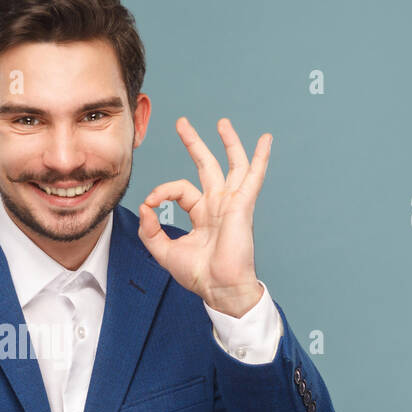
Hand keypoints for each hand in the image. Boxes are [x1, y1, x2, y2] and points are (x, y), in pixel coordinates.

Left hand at [138, 117, 271, 316]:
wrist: (219, 288)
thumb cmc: (198, 275)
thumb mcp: (163, 251)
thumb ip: (150, 229)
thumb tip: (145, 205)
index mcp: (201, 214)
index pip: (180, 190)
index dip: (162, 192)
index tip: (151, 202)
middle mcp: (217, 205)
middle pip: (206, 166)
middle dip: (195, 143)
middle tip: (183, 123)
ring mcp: (231, 203)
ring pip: (232, 165)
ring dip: (228, 142)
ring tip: (222, 122)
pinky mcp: (242, 205)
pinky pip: (253, 176)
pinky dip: (260, 157)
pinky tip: (265, 140)